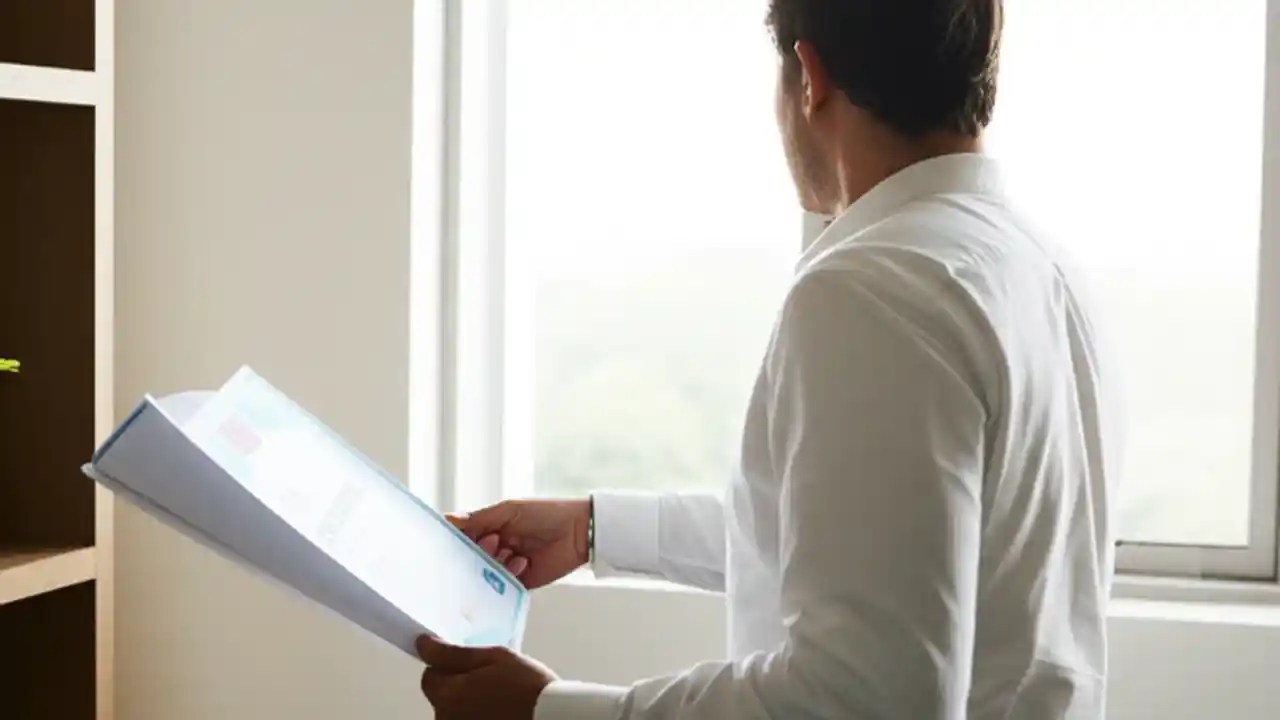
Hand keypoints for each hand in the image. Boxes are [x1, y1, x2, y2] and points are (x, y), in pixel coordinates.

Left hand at [417, 635, 555, 719]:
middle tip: (492, 680)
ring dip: (469, 703)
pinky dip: (480, 715)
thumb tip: (423, 644)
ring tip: (500, 698)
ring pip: (456, 712)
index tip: (473, 664)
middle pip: (442, 697)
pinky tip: (501, 711)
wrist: (551, 718)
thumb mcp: (494, 657)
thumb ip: (454, 653)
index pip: (430, 676)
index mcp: (448, 696)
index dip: (448, 666)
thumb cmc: (527, 686)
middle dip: (459, 686)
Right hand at [448, 499, 590, 589]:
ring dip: (495, 563)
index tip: (447, 542)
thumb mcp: (510, 510)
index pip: (464, 537)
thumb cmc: (548, 513)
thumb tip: (448, 518)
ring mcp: (507, 566)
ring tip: (510, 550)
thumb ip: (479, 518)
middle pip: (472, 558)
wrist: (580, 531)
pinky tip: (522, 563)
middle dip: (478, 552)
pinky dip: (508, 576)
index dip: (455, 540)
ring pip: (485, 573)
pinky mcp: (520, 582)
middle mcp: (496, 548)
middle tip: (494, 542)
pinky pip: (504, 587)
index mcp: (491, 528)